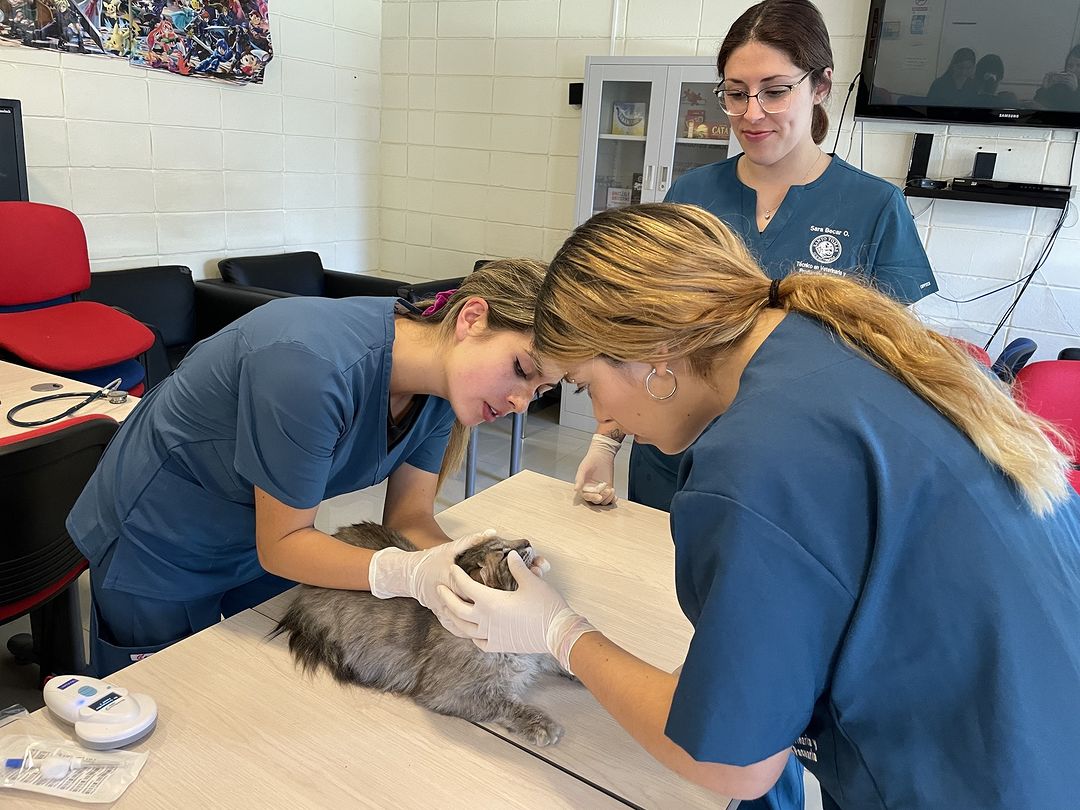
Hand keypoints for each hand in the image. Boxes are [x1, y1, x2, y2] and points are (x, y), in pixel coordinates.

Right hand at [369, 528, 497, 632]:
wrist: (410, 574)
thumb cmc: (433, 559)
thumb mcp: (451, 548)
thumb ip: (472, 541)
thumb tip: (492, 533)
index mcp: (449, 577)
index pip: (469, 586)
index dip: (486, 591)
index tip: (505, 593)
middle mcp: (445, 595)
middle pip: (468, 606)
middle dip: (485, 611)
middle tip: (506, 614)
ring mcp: (441, 607)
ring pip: (461, 621)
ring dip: (477, 625)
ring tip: (496, 628)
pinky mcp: (440, 615)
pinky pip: (454, 628)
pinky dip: (467, 632)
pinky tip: (480, 635)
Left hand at [437, 551, 596, 671]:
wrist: (557, 634)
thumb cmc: (545, 606)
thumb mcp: (532, 581)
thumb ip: (518, 567)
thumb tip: (510, 554)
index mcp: (491, 602)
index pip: (466, 587)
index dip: (457, 576)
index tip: (452, 569)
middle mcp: (485, 620)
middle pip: (457, 609)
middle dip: (446, 597)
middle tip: (440, 589)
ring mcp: (491, 635)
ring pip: (464, 628)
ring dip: (453, 617)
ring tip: (449, 610)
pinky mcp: (499, 646)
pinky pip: (478, 642)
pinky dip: (472, 635)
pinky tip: (472, 631)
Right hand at [575, 432, 621, 504]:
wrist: (602, 454)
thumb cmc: (591, 460)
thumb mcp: (583, 469)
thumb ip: (579, 480)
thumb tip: (576, 489)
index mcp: (583, 486)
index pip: (586, 496)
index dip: (592, 497)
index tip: (598, 496)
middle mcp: (591, 490)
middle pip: (595, 500)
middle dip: (601, 497)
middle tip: (606, 491)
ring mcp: (600, 490)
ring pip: (603, 501)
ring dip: (608, 498)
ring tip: (611, 490)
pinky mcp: (608, 489)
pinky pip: (610, 498)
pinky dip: (612, 499)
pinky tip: (615, 496)